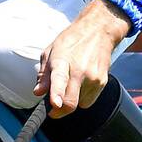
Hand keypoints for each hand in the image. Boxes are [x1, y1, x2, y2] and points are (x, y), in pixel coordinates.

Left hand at [34, 0, 131, 117]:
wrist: (98, 31)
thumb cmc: (72, 40)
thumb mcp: (49, 52)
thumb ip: (43, 75)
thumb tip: (38, 92)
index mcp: (62, 61)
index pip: (59, 80)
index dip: (56, 94)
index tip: (55, 105)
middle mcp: (80, 71)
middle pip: (71, 102)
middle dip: (60, 111)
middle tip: (53, 109)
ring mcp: (93, 78)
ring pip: (79, 104)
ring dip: (72, 100)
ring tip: (70, 82)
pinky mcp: (103, 82)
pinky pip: (89, 100)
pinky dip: (82, 97)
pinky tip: (81, 82)